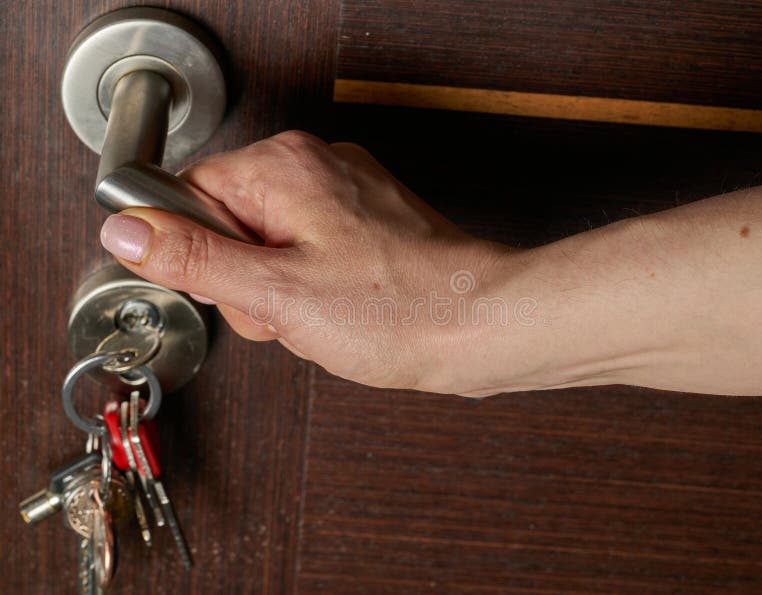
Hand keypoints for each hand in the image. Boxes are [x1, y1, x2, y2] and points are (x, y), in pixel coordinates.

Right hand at [99, 131, 514, 394]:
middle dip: (248, 282)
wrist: (481, 326)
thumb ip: (194, 258)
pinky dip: (313, 293)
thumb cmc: (400, 309)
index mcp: (285, 167)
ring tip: (323, 311)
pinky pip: (307, 258)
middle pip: (230, 225)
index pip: (190, 195)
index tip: (233, 286)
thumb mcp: (276, 292)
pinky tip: (342, 310)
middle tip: (289, 306)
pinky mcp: (365, 226)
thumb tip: (129, 230)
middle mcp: (317, 168)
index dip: (200, 255)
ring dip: (282, 295)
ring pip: (269, 250)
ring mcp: (345, 196)